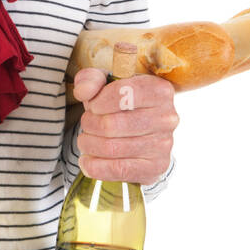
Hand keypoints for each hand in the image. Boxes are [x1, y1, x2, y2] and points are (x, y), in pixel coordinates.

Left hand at [71, 68, 178, 184]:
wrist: (143, 134)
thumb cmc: (122, 104)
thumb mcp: (106, 84)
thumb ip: (91, 79)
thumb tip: (83, 92)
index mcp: (160, 90)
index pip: (123, 93)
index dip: (98, 102)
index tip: (92, 106)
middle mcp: (167, 117)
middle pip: (112, 124)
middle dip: (89, 124)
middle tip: (86, 124)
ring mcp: (163, 144)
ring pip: (112, 148)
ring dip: (89, 145)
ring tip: (86, 140)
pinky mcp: (156, 167)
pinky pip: (118, 170)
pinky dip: (95, 166)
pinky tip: (87, 160)